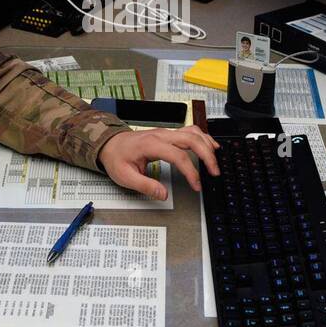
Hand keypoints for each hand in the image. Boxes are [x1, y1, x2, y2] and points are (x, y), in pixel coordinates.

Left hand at [98, 124, 219, 199]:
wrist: (110, 144)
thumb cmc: (117, 158)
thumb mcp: (125, 176)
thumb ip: (145, 186)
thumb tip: (163, 194)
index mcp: (151, 144)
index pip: (178, 156)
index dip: (190, 172)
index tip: (196, 185)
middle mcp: (161, 135)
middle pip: (191, 139)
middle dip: (207, 155)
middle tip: (215, 171)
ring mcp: (166, 133)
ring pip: (193, 132)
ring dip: (207, 144)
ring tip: (216, 160)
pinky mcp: (168, 134)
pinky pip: (190, 131)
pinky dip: (203, 138)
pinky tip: (210, 146)